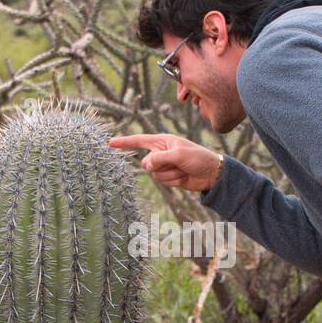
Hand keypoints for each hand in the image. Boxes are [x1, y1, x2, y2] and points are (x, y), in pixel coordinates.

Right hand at [108, 133, 222, 191]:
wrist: (211, 173)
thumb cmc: (198, 158)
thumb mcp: (178, 154)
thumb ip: (160, 158)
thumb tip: (146, 165)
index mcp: (162, 141)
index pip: (139, 140)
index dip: (124, 142)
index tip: (110, 143)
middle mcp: (161, 153)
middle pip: (146, 163)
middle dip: (160, 166)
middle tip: (176, 163)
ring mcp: (164, 166)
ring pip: (154, 174)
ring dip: (169, 174)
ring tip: (183, 169)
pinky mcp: (168, 177)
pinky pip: (162, 182)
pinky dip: (173, 181)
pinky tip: (184, 177)